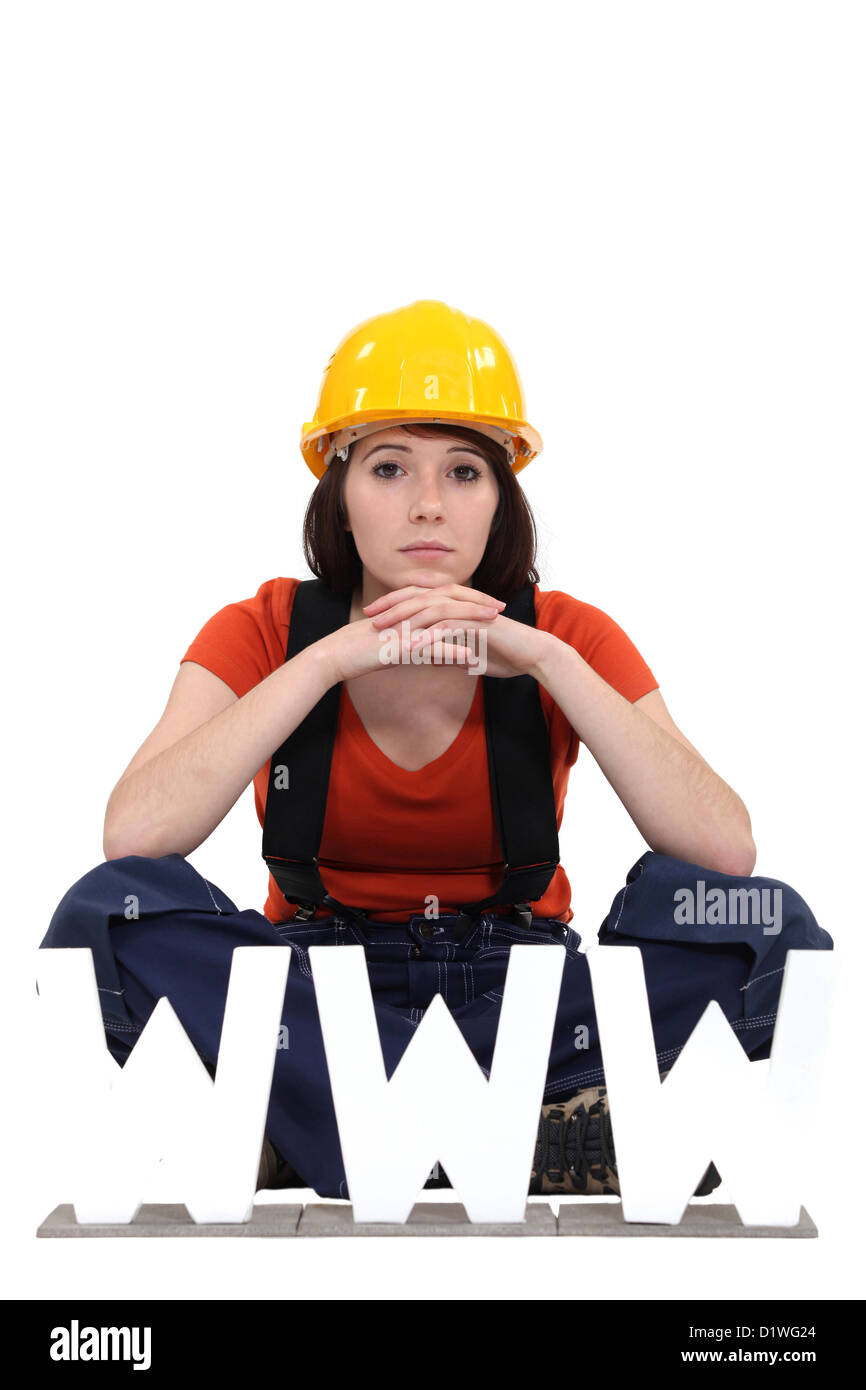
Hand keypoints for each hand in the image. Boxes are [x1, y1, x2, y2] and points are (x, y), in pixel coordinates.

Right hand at [314, 582, 500, 684]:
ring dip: (470, 620)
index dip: (467, 598)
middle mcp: (407, 612)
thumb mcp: (392, 641)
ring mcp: (403, 627)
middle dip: (477, 603)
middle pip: (448, 601)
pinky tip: (470, 656)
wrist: (335, 656)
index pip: (443, 597)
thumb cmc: (361, 650)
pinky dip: (450, 650)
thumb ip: (412, 640)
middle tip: (501, 606)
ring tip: (494, 624)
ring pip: (442, 619)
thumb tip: (430, 647)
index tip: (489, 603)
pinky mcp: (398, 645)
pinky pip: (428, 647)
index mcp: (407, 608)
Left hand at [362, 583, 553, 679]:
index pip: (420, 599)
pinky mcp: (478, 623)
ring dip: (404, 619)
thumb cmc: (506, 655)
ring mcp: (469, 611)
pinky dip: (427, 635)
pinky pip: (447, 626)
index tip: (373, 616)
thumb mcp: (469, 655)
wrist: (533, 656)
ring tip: (384, 631)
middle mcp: (461, 602)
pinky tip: (411, 646)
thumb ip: (450, 652)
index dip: (395, 605)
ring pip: (429, 608)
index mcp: (457, 606)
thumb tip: (432, 658)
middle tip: (369, 617)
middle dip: (392, 606)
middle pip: (419, 597)